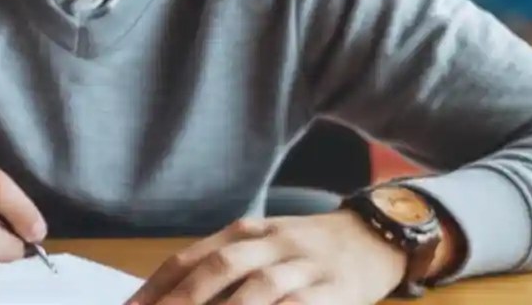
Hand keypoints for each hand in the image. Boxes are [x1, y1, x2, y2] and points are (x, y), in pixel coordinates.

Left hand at [127, 212, 406, 304]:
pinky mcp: (335, 289)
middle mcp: (271, 242)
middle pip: (219, 268)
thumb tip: (168, 299)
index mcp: (245, 232)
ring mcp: (304, 264)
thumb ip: (222, 270)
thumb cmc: (306, 252)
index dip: (156, 288)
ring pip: (259, 288)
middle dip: (182, 300)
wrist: (375, 237)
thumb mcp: (264, 248)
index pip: (190, 258)